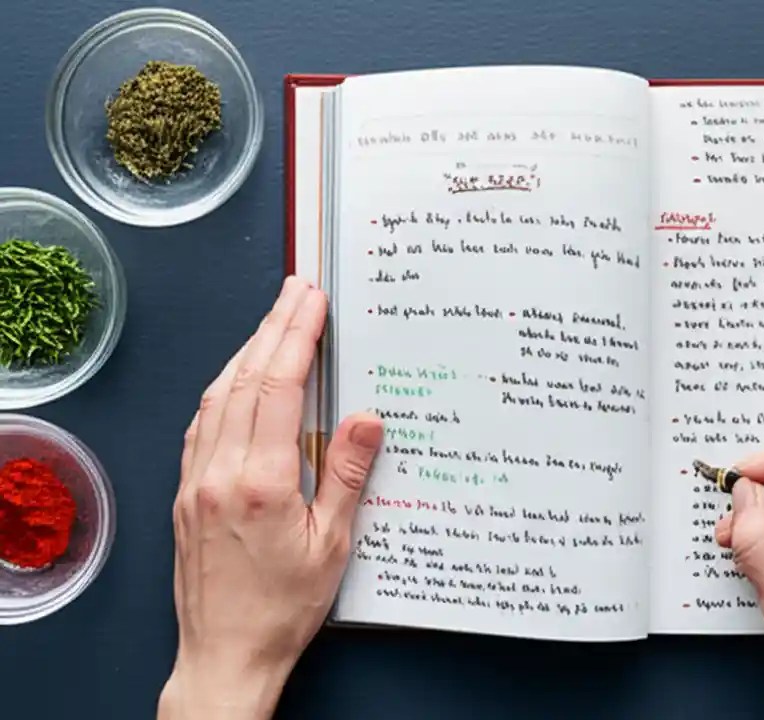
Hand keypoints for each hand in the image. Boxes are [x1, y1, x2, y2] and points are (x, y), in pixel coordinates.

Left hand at [159, 277, 383, 719]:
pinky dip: (223, 389)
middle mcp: (218, 472)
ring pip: (216, 396)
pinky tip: (237, 380)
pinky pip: (201, 424)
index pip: (277, 387)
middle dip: (272, 327)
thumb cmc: (281, 610)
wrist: (225, 654)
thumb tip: (368, 418)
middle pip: (243, 379)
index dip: (295, 336)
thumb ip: (348, 475)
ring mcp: (195, 481)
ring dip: (246, 352)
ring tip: (273, 320)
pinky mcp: (185, 494)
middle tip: (296, 289)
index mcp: (259, 482)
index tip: (313, 301)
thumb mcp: (332, 546)